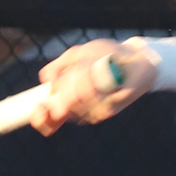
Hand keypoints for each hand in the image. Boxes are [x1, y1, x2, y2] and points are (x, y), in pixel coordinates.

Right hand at [31, 39, 151, 134]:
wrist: (135, 57)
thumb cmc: (106, 55)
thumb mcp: (78, 54)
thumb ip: (59, 66)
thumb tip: (45, 79)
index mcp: (67, 100)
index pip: (48, 121)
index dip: (40, 119)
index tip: (40, 107)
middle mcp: (79, 110)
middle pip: (61, 108)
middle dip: (65, 85)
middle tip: (77, 68)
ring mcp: (94, 112)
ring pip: (76, 100)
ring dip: (80, 78)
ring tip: (93, 65)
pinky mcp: (109, 110)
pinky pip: (93, 97)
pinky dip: (93, 80)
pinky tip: (101, 70)